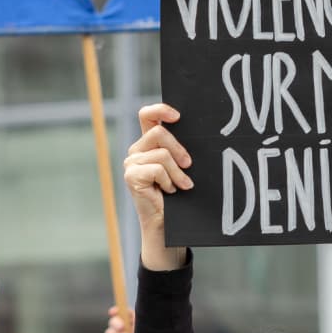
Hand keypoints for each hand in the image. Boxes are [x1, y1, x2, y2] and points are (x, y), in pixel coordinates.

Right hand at [123, 103, 190, 271]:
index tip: (178, 117)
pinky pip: (156, 168)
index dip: (160, 109)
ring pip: (161, 153)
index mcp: (148, 143)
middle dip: (179, 149)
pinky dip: (168, 181)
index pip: (147, 115)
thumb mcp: (181, 166)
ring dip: (177, 172)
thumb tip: (200, 133)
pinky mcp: (131, 175)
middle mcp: (137, 150)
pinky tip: (169, 191)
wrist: (168, 223)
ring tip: (181, 185)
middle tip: (189, 165)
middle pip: (158, 132)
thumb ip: (181, 149)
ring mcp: (132, 163)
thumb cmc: (178, 194)